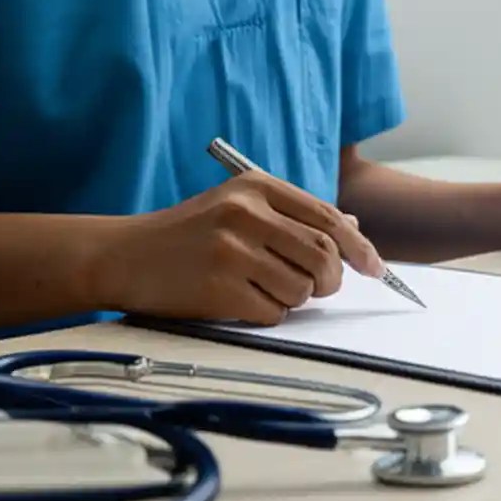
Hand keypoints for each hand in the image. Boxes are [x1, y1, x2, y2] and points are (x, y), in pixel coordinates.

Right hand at [86, 172, 383, 324]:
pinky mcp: (219, 287)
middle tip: (322, 288)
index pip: (328, 218)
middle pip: (324, 254)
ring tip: (265, 288)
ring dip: (296, 298)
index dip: (360, 247)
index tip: (374, 268)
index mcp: (257, 187)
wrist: (125, 255)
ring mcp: (233, 250)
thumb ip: (294, 215)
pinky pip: (273, 312)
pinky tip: (242, 300)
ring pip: (302, 288)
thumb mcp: (239, 207)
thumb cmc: (189, 234)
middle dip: (333, 278)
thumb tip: (352, 228)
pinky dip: (268, 314)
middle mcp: (247, 213)